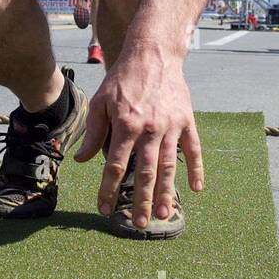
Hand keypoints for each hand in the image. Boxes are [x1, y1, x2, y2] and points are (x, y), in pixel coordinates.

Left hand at [75, 48, 203, 230]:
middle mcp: (149, 129)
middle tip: (140, 224)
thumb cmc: (122, 79)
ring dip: (167, 192)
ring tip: (164, 215)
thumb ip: (93, 133)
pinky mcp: (187, 121)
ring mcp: (171, 126)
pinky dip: (196, 169)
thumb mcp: (100, 103)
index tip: (104, 209)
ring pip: (169, 166)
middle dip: (141, 201)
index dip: (108, 190)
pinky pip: (193, 150)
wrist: (153, 54)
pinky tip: (195, 189)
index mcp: (125, 126)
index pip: (115, 166)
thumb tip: (81, 161)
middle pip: (145, 173)